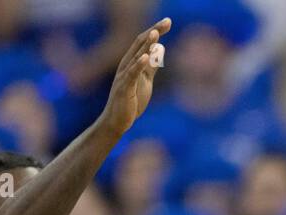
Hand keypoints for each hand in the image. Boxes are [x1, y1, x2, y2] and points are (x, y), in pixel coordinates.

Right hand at [98, 17, 169, 135]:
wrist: (117, 121)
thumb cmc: (131, 101)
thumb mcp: (146, 81)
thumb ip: (152, 65)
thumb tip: (161, 47)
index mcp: (132, 62)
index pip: (144, 42)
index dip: (156, 30)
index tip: (168, 22)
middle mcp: (126, 65)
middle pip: (141, 44)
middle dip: (154, 32)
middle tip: (167, 21)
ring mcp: (124, 76)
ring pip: (136, 57)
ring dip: (146, 45)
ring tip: (155, 33)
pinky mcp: (124, 88)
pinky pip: (131, 75)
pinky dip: (138, 65)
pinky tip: (145, 57)